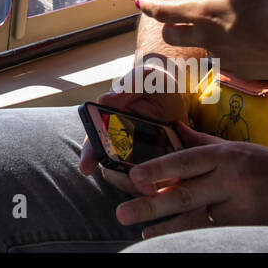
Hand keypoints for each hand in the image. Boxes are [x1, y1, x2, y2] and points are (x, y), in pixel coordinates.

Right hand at [80, 68, 189, 195]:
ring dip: (139, 186)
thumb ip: (128, 87)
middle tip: (136, 182)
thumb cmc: (156, 83)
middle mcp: (118, 142)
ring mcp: (136, 156)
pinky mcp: (156, 164)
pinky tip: (169, 185)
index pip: (93, 140)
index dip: (88, 154)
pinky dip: (158, 186)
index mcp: (108, 121)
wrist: (180, 94)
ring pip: (130, 179)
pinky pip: (152, 181)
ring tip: (154, 188)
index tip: (86, 167)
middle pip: (110, 167)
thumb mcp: (145, 79)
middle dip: (120, 178)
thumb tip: (105, 100)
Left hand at [115, 122, 267, 236]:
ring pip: (195, 217)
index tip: (133, 176)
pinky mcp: (247, 225)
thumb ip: (203, 144)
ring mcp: (239, 205)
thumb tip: (172, 129)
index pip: (186, 160)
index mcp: (227, 154)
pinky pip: (211, 230)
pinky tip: (168, 239)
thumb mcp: (239, 148)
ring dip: (164, 226)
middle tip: (122, 212)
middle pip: (185, 193)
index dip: (158, 168)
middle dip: (150, 204)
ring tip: (140, 231)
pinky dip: (188, 235)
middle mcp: (231, 178)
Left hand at [135, 0, 267, 87]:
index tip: (140, 2)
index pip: (164, 11)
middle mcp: (205, 37)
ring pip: (194, 47)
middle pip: (171, 34)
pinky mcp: (234, 70)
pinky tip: (239, 40)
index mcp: (205, 12)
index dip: (149, 6)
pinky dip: (219, 47)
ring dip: (194, 36)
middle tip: (179, 14)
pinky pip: (217, 56)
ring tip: (214, 26)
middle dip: (168, 24)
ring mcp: (219, 57)